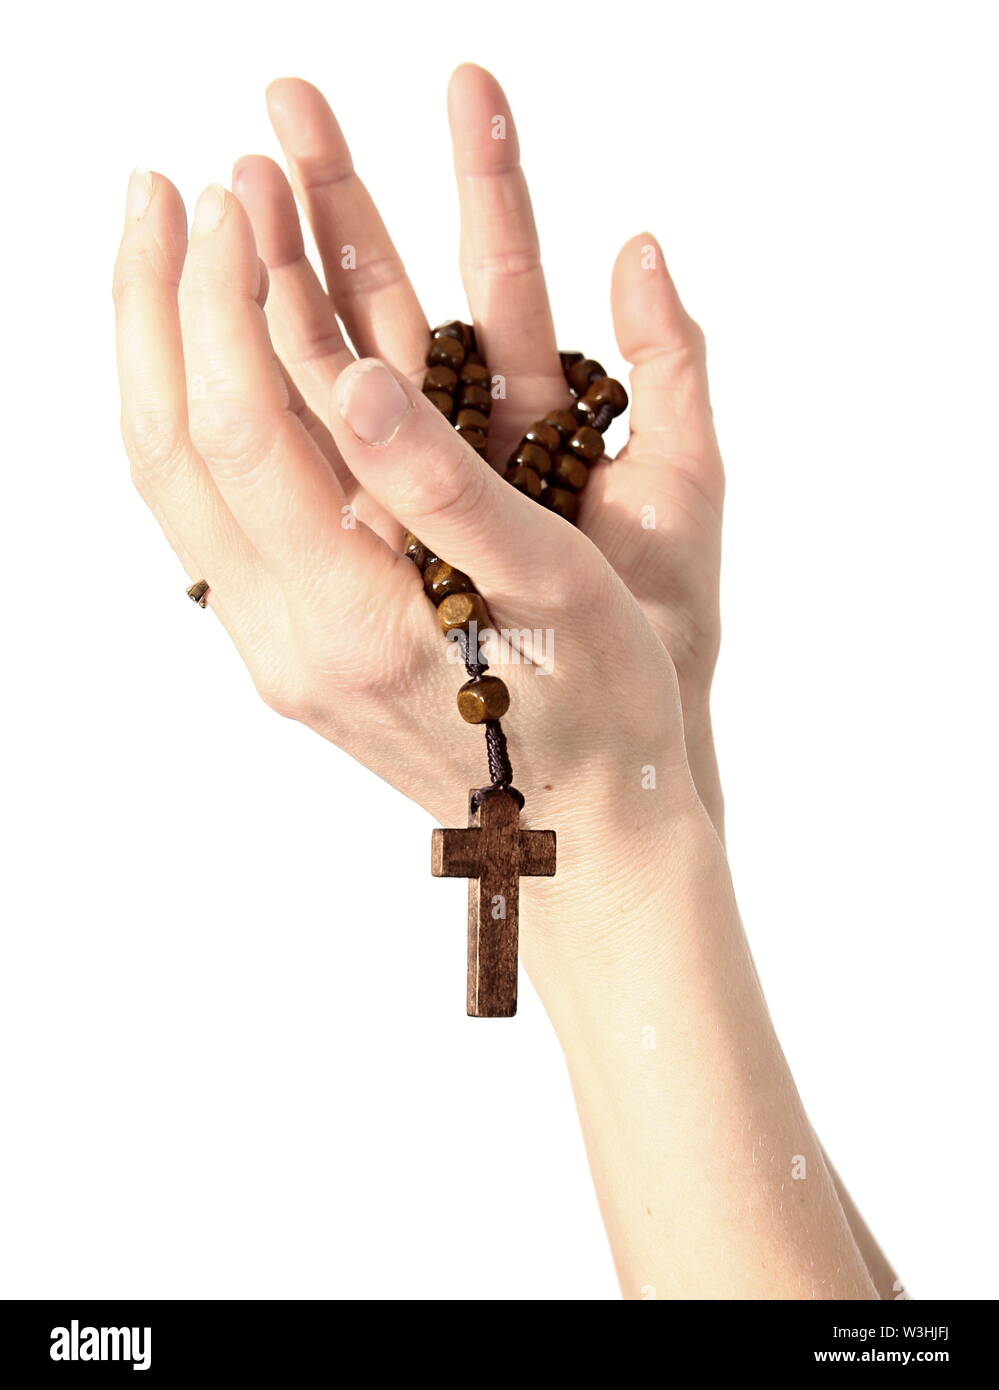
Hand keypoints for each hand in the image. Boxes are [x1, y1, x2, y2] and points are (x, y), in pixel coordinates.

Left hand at [113, 167, 702, 945]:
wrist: (588, 831)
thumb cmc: (605, 713)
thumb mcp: (555, 589)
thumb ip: (446, 486)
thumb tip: (349, 375)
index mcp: (348, 619)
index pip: (240, 430)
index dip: (233, 296)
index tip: (241, 185)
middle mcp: (286, 637)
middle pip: (171, 448)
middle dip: (163, 303)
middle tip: (168, 187)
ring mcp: (277, 645)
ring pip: (175, 481)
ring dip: (163, 353)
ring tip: (169, 247)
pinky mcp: (292, 641)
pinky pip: (207, 512)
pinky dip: (197, 414)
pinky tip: (212, 357)